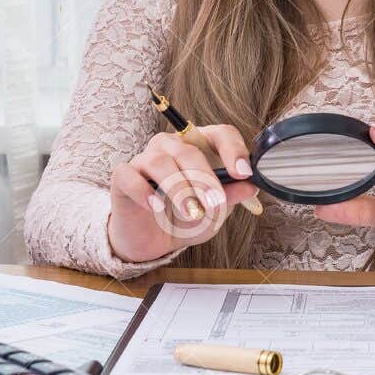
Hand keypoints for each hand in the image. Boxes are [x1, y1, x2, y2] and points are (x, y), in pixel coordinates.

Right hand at [107, 125, 261, 262]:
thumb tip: (251, 186)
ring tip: (190, 212)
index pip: (220, 133)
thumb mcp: (213, 212)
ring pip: (159, 162)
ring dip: (178, 188)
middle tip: (214, 202)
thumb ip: (230, 196)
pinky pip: (129, 176)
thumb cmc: (185, 218)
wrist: (153, 240)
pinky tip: (156, 207)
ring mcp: (144, 160)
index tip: (243, 173)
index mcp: (199, 147)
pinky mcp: (122, 177)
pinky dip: (143, 191)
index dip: (233, 150)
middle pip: (188, 150)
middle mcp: (171, 146)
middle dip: (204, 178)